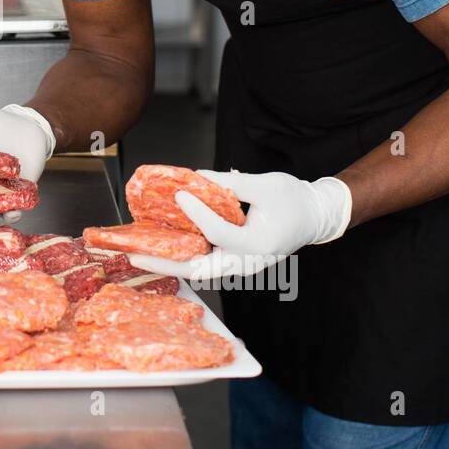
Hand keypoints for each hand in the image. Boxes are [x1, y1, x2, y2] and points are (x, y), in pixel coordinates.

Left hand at [126, 169, 351, 279]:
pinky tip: (162, 245)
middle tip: (135, 255)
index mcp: (257, 244)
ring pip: (199, 271)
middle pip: (198, 269)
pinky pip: (205, 263)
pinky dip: (183, 256)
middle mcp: (246, 263)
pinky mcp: (235, 263)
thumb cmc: (293, 200)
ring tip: (140, 254)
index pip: (218, 231)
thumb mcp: (265, 184)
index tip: (179, 193)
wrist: (313, 217)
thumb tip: (196, 177)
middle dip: (165, 264)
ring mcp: (240, 267)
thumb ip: (231, 183)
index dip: (196, 212)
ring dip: (169, 264)